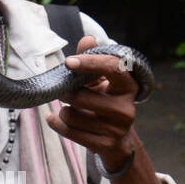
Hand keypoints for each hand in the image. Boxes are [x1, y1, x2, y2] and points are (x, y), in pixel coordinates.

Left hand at [45, 36, 140, 168]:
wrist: (117, 140)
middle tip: (63, 92)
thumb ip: (91, 58)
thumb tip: (88, 39)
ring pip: (71, 115)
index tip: (68, 62)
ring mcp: (118, 129)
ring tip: (71, 110)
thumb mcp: (99, 80)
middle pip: (81, 96)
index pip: (113, 68)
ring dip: (63, 111)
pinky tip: (56, 119)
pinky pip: (69, 132)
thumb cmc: (104, 101)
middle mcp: (127, 108)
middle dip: (64, 93)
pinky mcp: (106, 145)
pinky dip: (57, 124)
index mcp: (128, 86)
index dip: (90, 63)